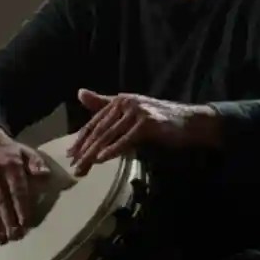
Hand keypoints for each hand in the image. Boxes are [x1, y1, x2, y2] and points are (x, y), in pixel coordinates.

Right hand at [0, 125, 51, 243]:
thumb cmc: (5, 149)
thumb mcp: (23, 150)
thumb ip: (35, 162)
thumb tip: (45, 174)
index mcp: (11, 165)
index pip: (18, 189)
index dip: (21, 207)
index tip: (25, 223)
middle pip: (2, 200)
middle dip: (8, 220)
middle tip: (14, 236)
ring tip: (0, 238)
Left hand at [66, 89, 220, 175]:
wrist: (190, 122)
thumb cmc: (159, 120)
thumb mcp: (129, 112)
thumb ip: (104, 105)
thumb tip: (79, 93)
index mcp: (118, 100)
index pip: (95, 122)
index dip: (81, 139)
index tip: (70, 155)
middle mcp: (125, 102)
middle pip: (99, 130)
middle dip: (84, 150)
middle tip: (74, 167)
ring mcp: (136, 111)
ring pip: (109, 136)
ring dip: (93, 153)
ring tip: (83, 167)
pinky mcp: (147, 122)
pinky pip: (126, 139)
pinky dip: (112, 150)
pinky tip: (101, 160)